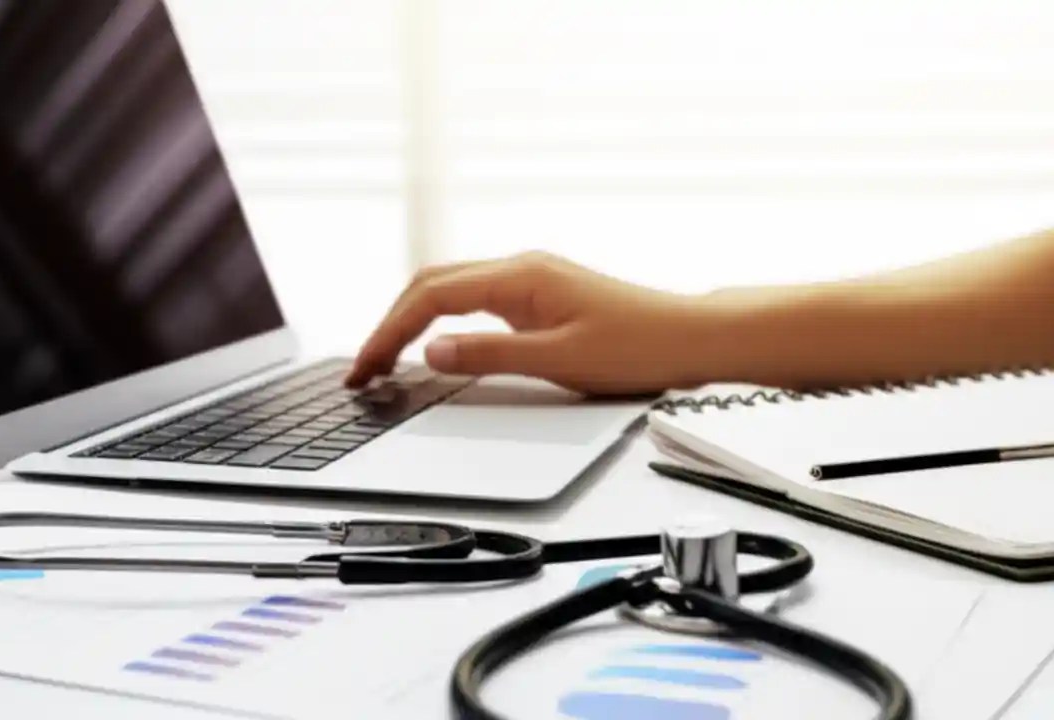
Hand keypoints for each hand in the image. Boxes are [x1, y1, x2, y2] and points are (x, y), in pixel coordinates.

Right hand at [345, 251, 715, 394]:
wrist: (691, 337)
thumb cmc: (639, 346)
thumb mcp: (559, 360)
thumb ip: (490, 355)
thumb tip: (433, 352)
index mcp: (520, 276)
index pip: (431, 296)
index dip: (390, 332)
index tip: (366, 367)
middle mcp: (520, 268)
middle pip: (430, 285)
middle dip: (389, 324)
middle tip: (363, 369)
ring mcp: (528, 280)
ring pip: (448, 290)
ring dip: (411, 321)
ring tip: (384, 360)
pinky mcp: (538, 296)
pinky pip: (473, 301)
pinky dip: (440, 320)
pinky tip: (433, 346)